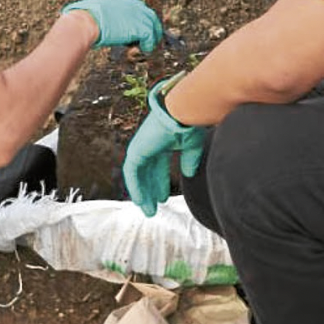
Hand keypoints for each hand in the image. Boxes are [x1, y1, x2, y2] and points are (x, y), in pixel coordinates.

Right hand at [61, 0, 162, 52]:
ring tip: (145, 48)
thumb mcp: (96, 12)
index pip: (136, 6)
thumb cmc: (83, 21)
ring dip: (150, 38)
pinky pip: (149, 37)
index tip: (139, 28)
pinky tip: (144, 50)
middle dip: (151, 27)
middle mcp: (131, 2)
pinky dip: (148, 45)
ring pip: (151, 26)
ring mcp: (137, 14)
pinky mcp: (139, 27)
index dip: (140, 18)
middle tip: (150, 38)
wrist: (86, 23)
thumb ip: (106, 16)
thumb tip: (104, 27)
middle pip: (148, 14)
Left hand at [122, 77, 205, 216]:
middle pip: (147, 171)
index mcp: (163, 140)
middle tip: (153, 209)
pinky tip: (140, 202)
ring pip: (138, 174)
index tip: (163, 198)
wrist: (182, 111)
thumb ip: (189, 159)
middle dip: (150, 190)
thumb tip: (188, 174)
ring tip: (149, 211)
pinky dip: (135, 187)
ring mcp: (142, 145)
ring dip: (143, 193)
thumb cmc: (190, 123)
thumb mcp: (192, 145)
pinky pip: (131, 173)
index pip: (158, 165)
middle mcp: (150, 142)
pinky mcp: (136, 150)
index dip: (160, 182)